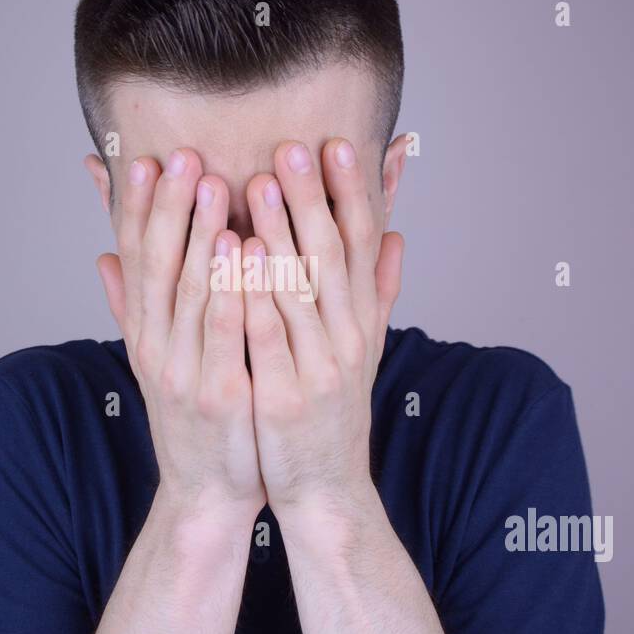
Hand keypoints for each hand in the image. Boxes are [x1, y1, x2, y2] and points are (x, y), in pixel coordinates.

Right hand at [95, 148, 264, 520]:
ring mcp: (184, 370)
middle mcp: (156, 346)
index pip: (134, 257)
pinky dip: (228, 288)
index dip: (134, 207)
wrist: (209, 493)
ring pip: (188, 290)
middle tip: (179, 154)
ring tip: (209, 182)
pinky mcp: (219, 394)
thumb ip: (134, 303)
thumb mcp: (157, 358)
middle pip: (157, 264)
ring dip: (197, 233)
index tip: (139, 157)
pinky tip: (239, 249)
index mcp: (145, 332)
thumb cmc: (196, 418)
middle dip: (167, 205)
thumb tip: (102, 254)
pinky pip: (222, 332)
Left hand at [240, 138, 402, 520]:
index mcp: (363, 320)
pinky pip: (268, 338)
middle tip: (292, 148)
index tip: (337, 145)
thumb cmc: (333, 410)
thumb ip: (378, 288)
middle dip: (312, 198)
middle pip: (332, 257)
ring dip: (280, 234)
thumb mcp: (363, 347)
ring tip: (257, 184)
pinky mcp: (285, 396)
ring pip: (300, 291)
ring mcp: (319, 368)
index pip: (363, 245)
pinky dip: (254, 295)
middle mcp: (349, 338)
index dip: (353, 193)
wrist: (324, 487)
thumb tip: (397, 232)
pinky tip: (235, 258)